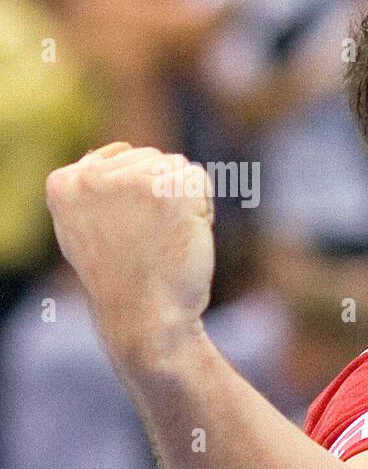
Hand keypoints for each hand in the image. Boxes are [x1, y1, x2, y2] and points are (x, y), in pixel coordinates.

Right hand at [46, 143, 214, 360]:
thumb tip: (118, 150)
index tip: (127, 234)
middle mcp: (91, 177)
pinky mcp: (168, 190)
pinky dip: (202, 207)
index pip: (119, 157)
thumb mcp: (88, 229)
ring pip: (177, 167)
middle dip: (163, 195)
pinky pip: (199, 179)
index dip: (137, 196)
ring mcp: (130, 181)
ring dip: (184, 201)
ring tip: (165, 238)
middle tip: (150, 240)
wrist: (144, 317)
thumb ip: (96, 189)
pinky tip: (184, 235)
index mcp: (63, 184)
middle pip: (151, 158)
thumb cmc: (124, 279)